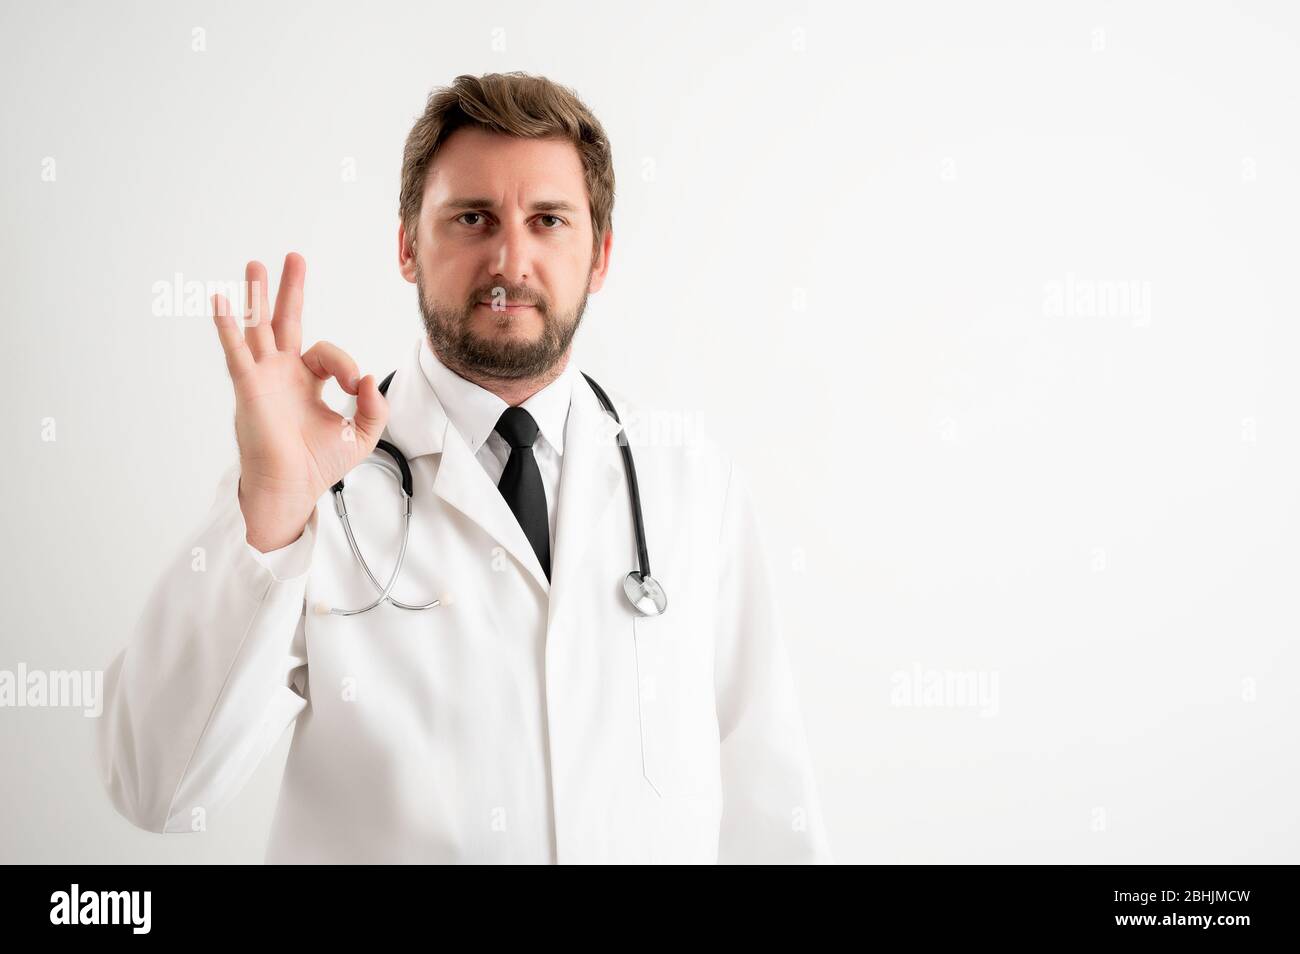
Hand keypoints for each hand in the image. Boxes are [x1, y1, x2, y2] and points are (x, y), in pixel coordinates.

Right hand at [211, 253, 388, 551]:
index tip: (356, 386)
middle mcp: (282, 374)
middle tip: (295, 257)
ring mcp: (264, 377)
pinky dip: (229, 326)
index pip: (328, 354)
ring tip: (254, 264)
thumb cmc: (319, 465)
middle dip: (291, 289)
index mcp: (307, 382)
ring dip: (257, 296)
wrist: (293, 488)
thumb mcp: (362, 434)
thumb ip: (376, 407)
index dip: (346, 365)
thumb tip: (370, 379)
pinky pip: (237, 351)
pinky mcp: (250, 387)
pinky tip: (221, 301)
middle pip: (286, 322)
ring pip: (259, 328)